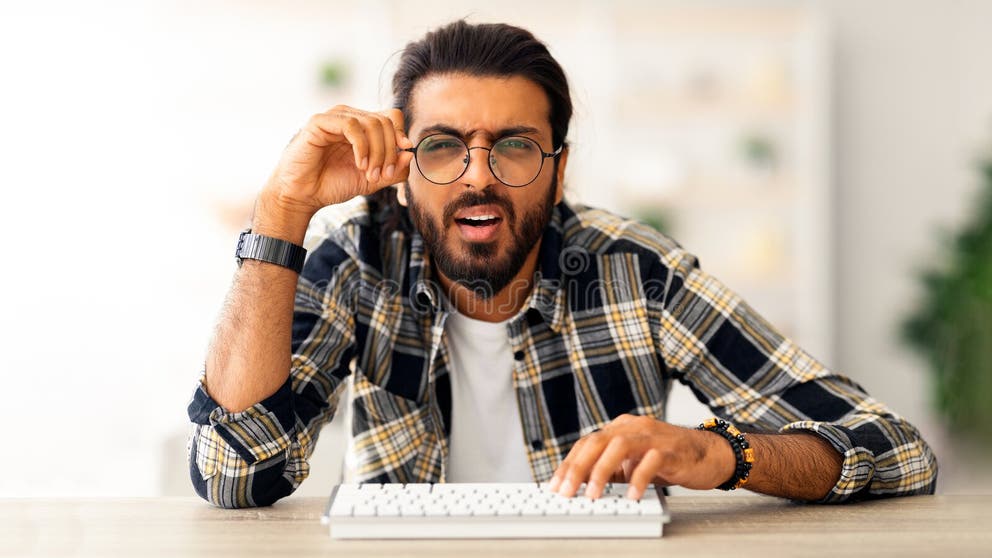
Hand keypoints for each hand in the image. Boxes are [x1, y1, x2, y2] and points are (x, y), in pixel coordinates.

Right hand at [262, 105, 413, 217]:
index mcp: (363, 128)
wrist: (302, 195)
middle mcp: (350, 118)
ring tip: (370, 174)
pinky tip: (360, 164)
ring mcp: (335, 118)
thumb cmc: (332, 185)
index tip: (401, 159)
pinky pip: (351, 125)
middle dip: (390, 151)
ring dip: (378, 152)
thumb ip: (392, 170)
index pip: (391, 118)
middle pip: (385, 121)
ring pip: (372, 122)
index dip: (400, 135)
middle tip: (383, 175)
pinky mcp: (320, 122)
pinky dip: (362, 146)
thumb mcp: (371, 181)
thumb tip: (410, 154)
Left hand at [548, 414, 735, 499]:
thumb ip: (611, 469)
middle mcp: (634, 427)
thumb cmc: (671, 459)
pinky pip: (651, 461)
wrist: (712, 454)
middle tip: (566, 491)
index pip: (587, 442)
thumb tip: (581, 485)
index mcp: (621, 428)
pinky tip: (632, 496)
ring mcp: (653, 436)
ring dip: (601, 471)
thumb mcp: (634, 463)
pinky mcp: (671, 450)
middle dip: (577, 468)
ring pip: (619, 445)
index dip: (568, 464)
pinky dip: (638, 479)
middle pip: (597, 441)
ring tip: (593, 494)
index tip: (555, 485)